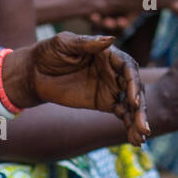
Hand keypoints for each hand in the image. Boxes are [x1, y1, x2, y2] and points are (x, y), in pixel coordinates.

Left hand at [20, 33, 149, 145]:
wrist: (33, 74)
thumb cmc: (48, 52)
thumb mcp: (64, 44)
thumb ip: (87, 43)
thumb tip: (111, 38)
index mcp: (107, 54)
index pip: (127, 67)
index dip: (134, 83)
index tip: (134, 100)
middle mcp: (113, 71)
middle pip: (134, 87)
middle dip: (141, 107)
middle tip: (144, 126)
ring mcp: (110, 88)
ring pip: (131, 103)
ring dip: (138, 119)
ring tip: (142, 137)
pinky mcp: (103, 103)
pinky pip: (121, 113)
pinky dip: (129, 125)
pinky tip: (135, 139)